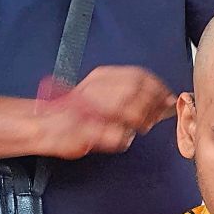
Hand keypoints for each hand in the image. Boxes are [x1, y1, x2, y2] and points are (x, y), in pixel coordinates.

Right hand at [39, 65, 175, 157]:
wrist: (44, 126)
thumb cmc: (76, 114)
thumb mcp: (104, 95)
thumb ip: (131, 95)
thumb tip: (163, 100)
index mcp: (100, 77)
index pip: (137, 75)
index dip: (158, 87)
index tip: (168, 97)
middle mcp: (94, 89)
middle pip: (134, 90)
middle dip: (152, 103)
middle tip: (159, 114)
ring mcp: (88, 108)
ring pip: (125, 109)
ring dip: (139, 119)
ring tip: (141, 127)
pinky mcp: (82, 130)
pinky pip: (112, 134)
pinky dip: (121, 138)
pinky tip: (122, 138)